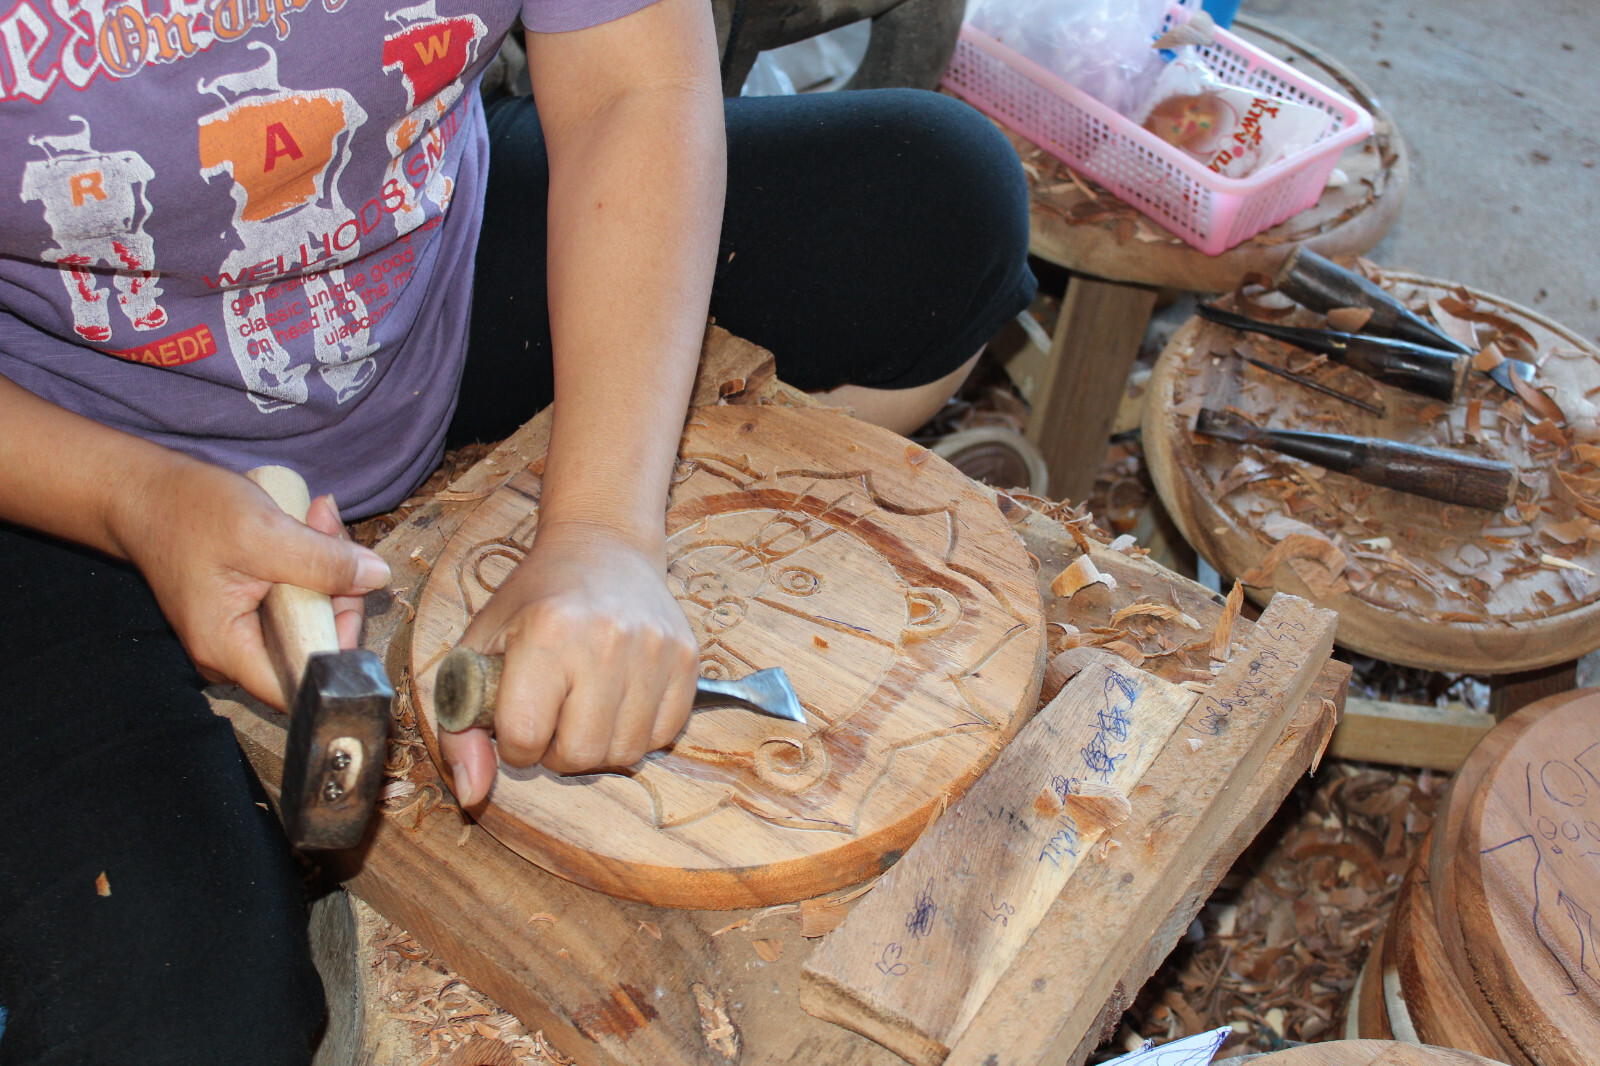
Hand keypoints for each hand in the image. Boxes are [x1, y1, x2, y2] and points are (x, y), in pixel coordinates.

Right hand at [111, 455, 390, 707]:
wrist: (144, 494)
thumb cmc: (187, 512)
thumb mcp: (262, 531)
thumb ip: (322, 561)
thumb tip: (377, 577)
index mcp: (228, 650)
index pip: (303, 684)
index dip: (341, 649)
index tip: (352, 596)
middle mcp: (234, 655)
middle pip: (314, 647)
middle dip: (339, 591)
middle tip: (334, 534)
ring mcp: (242, 634)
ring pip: (311, 619)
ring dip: (329, 570)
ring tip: (319, 518)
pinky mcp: (251, 612)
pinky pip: (298, 602)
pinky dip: (311, 567)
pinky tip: (308, 528)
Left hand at [439, 524, 698, 805]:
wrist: (603, 547)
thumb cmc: (533, 601)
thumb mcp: (478, 648)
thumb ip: (460, 726)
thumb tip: (474, 795)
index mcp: (546, 633)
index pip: (524, 737)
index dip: (513, 742)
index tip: (516, 717)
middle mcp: (606, 640)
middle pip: (580, 755)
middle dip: (557, 751)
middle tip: (552, 717)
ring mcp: (654, 650)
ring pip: (625, 753)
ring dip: (598, 745)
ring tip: (584, 708)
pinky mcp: (686, 659)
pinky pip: (664, 736)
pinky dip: (636, 733)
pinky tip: (618, 702)